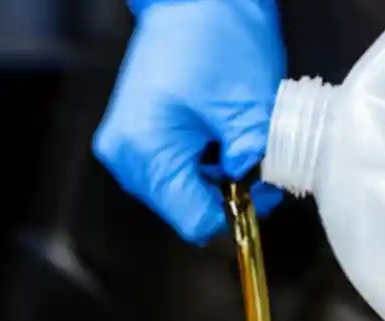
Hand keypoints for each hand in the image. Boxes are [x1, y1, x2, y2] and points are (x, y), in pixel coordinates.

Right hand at [94, 0, 285, 243]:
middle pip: (183, 209)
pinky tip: (211, 134)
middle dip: (223, 194)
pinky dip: (196, 162)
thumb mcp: (250, 109)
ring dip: (210, 177)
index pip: (195, 220)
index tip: (262, 191)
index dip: (236, 213)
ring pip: (176, 192)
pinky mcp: (131, 135)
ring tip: (230, 139)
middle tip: (254, 162)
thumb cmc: (217, 36)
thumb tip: (259, 196)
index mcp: (148, 149)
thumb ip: (255, 164)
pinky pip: (167, 169)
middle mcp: (125, 154)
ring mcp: (123, 145)